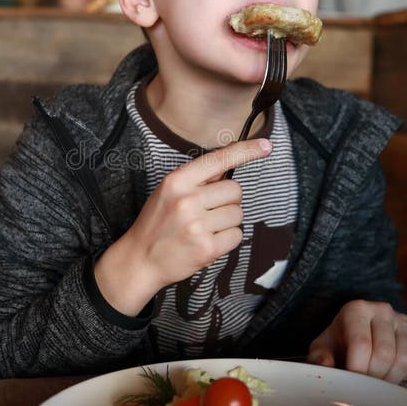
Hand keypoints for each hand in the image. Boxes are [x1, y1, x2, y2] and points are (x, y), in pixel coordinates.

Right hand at [94, 138, 271, 315]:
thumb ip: (197, 179)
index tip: (266, 146)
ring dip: (227, 222)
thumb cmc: (157, 223)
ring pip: (238, 214)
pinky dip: (227, 239)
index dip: (246, 151)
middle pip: (235, 190)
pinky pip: (237, 236)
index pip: (219, 159)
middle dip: (227, 201)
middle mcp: (187, 200)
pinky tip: (208, 241)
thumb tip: (228, 167)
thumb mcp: (168, 192)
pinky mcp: (207, 248)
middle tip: (207, 212)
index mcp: (177, 181)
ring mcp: (198, 225)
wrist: (141, 259)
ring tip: (204, 228)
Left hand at [306, 300, 406, 383]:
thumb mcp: (322, 350)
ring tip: (378, 381)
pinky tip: (392, 371)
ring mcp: (404, 319)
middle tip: (366, 386)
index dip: (357, 370)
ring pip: (405, 360)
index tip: (352, 381)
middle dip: (375, 378)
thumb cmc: (339, 345)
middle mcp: (383, 309)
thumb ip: (319, 359)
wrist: (360, 337)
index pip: (361, 344)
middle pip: (385, 354)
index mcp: (356, 309)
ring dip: (391, 379)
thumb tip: (327, 366)